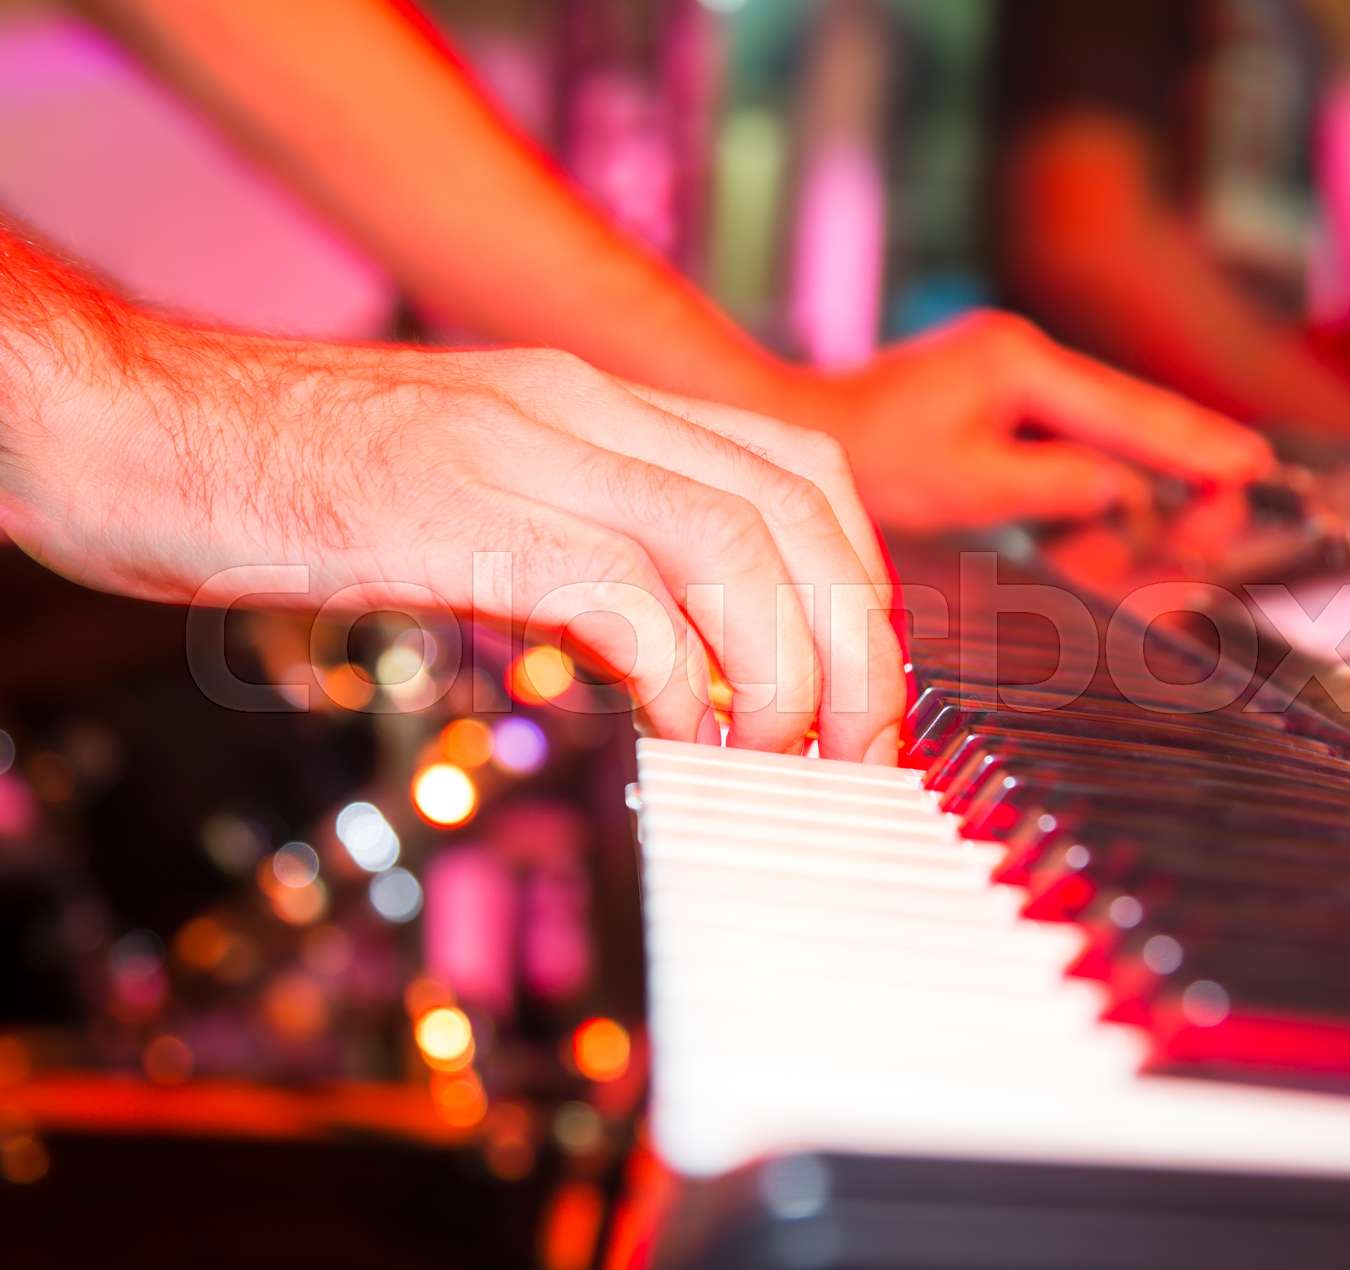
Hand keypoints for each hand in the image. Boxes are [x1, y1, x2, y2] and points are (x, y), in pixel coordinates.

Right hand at [0, 322, 904, 761]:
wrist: (141, 429)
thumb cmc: (298, 476)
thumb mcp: (479, 489)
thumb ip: (581, 543)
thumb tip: (670, 648)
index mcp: (596, 402)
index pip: (798, 468)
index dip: (857, 582)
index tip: (861, 680)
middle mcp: (580, 410)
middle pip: (797, 511)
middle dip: (855, 645)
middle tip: (858, 749)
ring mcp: (522, 453)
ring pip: (736, 547)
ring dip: (787, 671)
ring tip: (783, 758)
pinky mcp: (458, 518)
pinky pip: (620, 595)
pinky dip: (679, 676)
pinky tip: (678, 733)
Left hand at [787, 311, 1274, 530]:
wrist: (804, 432)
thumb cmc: (871, 460)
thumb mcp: (968, 485)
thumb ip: (1056, 485)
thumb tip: (1125, 490)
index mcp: (1018, 362)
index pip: (1127, 412)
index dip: (1194, 444)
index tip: (1251, 464)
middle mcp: (1020, 352)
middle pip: (1125, 410)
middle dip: (1185, 450)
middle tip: (1246, 477)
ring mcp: (1006, 368)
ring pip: (1098, 422)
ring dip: (1142, 461)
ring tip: (1204, 481)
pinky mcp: (993, 393)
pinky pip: (1063, 431)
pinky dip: (1095, 463)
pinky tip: (1124, 486)